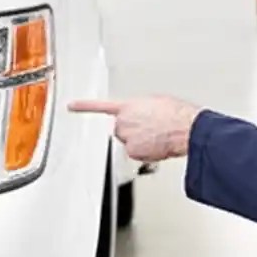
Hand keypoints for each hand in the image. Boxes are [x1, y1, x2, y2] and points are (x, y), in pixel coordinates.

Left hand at [69, 95, 201, 161]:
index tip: (71, 106)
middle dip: (131, 131)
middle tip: (149, 130)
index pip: (101, 105)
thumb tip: (142, 114)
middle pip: (120, 129)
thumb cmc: (175, 114)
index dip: (84, 106)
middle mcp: (123, 121)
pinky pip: (136, 153)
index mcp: (128, 106)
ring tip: (156, 136)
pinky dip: (145, 152)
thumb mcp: (155, 102)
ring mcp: (127, 137)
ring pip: (129, 142)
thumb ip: (140, 109)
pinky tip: (157, 145)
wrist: (185, 127)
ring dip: (139, 142)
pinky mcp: (133, 151)